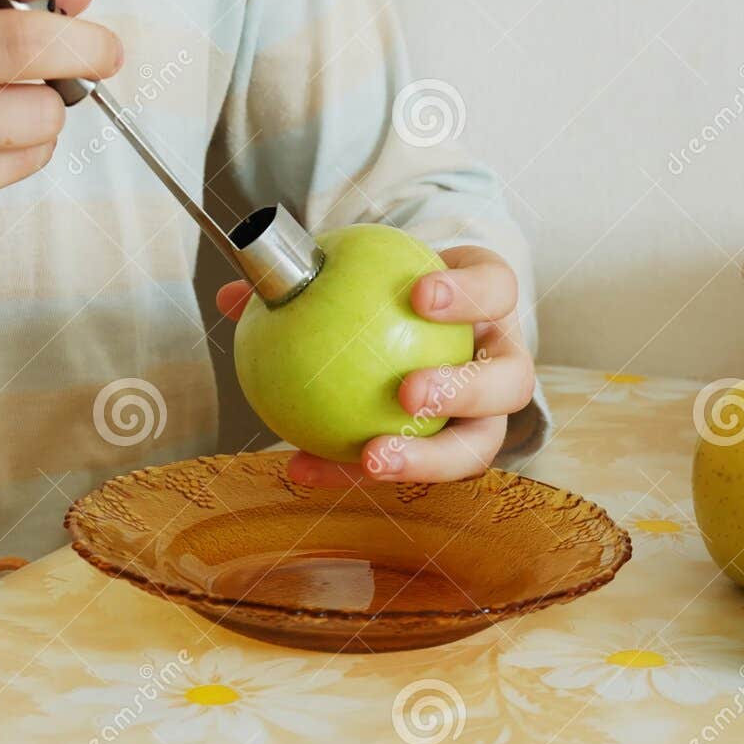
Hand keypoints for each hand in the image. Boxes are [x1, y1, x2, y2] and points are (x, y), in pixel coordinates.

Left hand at [216, 244, 534, 486]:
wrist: (414, 324)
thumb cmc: (387, 291)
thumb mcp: (358, 273)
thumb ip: (307, 277)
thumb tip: (234, 295)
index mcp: (490, 302)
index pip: (496, 288)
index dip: (469, 294)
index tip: (420, 296)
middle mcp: (502, 361)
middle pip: (509, 382)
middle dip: (465, 391)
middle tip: (408, 391)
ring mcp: (486, 415)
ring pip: (476, 445)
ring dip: (426, 457)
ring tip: (373, 458)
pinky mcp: (451, 452)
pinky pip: (407, 468)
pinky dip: (352, 470)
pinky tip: (301, 468)